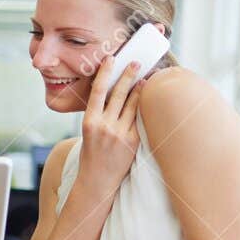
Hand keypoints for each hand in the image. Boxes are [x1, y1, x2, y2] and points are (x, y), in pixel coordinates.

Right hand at [78, 55, 143, 189]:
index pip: (98, 91)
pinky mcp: (133, 141)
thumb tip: (113, 92)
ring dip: (140, 88)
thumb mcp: (89, 131)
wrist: (97, 180)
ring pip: (132, 105)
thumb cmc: (92, 153)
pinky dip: (145, 107)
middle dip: (128, 76)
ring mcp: (119, 134)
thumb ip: (99, 113)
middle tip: (136, 62)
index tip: (111, 59)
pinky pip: (140, 119)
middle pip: (118, 94)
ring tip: (146, 77)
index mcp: (89, 121)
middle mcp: (104, 126)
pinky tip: (150, 99)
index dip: (105, 73)